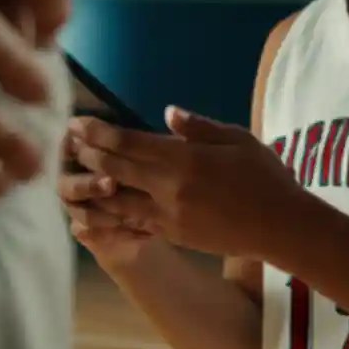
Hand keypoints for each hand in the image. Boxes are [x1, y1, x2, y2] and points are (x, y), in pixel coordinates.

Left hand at [66, 107, 304, 257]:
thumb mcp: (238, 139)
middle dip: (88, 154)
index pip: (129, 142)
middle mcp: (169, 188)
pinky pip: (133, 222)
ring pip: (116, 200)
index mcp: (184, 159)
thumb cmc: (265, 176)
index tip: (77, 123)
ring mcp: (168, 215)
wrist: (281, 226)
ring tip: (74, 173)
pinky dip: (111, 214)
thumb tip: (168, 114)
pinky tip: (96, 208)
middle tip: (67, 142)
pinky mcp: (173, 234)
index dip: (98, 132)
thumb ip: (199, 127)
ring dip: (92, 185)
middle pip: (115, 169)